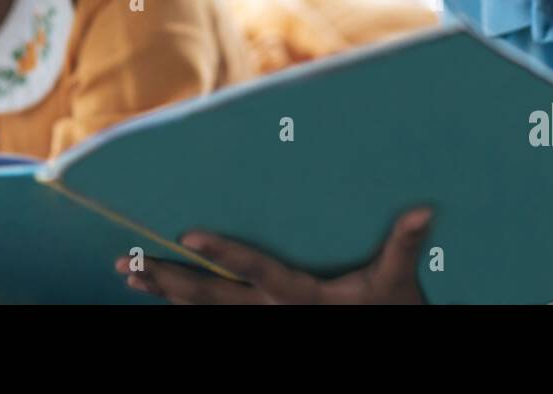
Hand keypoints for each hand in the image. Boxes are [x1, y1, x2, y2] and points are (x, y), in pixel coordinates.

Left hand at [114, 207, 432, 303]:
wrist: (385, 342)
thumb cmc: (390, 313)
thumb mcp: (398, 284)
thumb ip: (403, 245)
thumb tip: (425, 210)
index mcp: (301, 298)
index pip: (256, 271)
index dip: (223, 252)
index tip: (188, 235)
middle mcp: (273, 314)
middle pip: (210, 297)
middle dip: (168, 278)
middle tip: (127, 262)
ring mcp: (264, 325)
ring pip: (203, 311)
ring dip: (164, 292)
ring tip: (128, 274)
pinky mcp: (261, 326)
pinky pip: (212, 317)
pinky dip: (181, 305)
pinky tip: (157, 292)